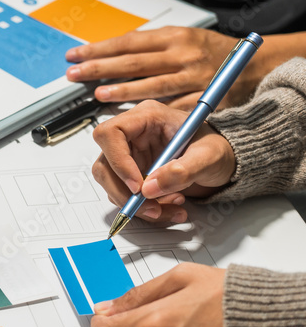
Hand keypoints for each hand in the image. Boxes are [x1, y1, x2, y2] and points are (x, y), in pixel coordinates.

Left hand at [66, 27, 258, 108]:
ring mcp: (192, 77)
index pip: (128, 42)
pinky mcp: (200, 100)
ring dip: (122, 90)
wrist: (253, 66)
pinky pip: (170, 106)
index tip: (76, 55)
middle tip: (74, 73)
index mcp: (174, 36)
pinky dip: (149, 110)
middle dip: (100, 68)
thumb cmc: (210, 52)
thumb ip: (149, 46)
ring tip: (97, 93)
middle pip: (134, 61)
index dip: (99, 49)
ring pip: (151, 84)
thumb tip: (111, 50)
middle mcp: (182, 54)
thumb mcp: (181, 39)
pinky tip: (130, 114)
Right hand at [91, 100, 235, 222]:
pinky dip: (143, 208)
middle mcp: (133, 136)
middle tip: (149, 207)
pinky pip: (124, 196)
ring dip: (135, 204)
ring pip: (111, 184)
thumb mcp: (209, 156)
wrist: (222, 163)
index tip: (137, 186)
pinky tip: (167, 206)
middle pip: (105, 164)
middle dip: (124, 192)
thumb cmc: (217, 149)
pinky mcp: (131, 175)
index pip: (111, 133)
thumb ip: (183, 170)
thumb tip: (151, 187)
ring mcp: (130, 156)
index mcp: (147, 117)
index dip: (118, 161)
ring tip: (165, 209)